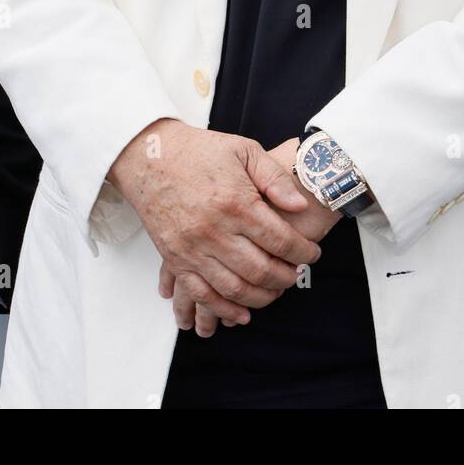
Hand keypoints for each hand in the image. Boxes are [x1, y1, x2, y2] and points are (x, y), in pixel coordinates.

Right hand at [163, 137, 341, 336]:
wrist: (150, 156)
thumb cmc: (200, 151)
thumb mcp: (244, 150)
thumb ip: (275, 177)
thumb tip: (299, 205)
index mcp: (236, 203)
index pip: (280, 240)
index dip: (303, 252)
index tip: (313, 254)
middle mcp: (215, 231)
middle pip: (260, 270)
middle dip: (286, 277)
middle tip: (297, 274)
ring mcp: (193, 248)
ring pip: (234, 289)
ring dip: (261, 298)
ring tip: (276, 291)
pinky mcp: (175, 259)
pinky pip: (201, 295)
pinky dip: (223, 310)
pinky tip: (240, 314)